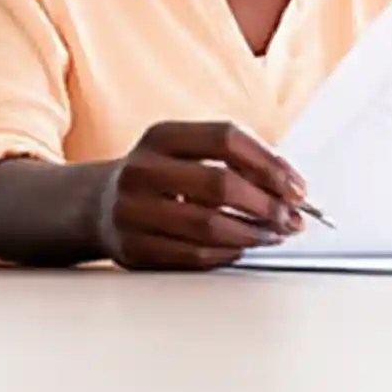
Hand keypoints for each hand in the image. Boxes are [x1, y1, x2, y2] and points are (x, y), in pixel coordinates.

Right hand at [98, 121, 307, 269]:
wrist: (95, 205)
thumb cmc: (158, 177)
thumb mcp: (183, 151)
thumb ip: (232, 160)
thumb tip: (290, 189)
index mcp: (160, 136)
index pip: (226, 138)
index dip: (269, 162)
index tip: (297, 186)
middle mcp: (142, 170)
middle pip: (220, 184)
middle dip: (267, 204)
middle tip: (293, 218)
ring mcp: (133, 211)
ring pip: (209, 225)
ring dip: (253, 234)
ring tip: (274, 234)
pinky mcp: (133, 249)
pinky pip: (193, 255)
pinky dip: (228, 253)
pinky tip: (243, 248)